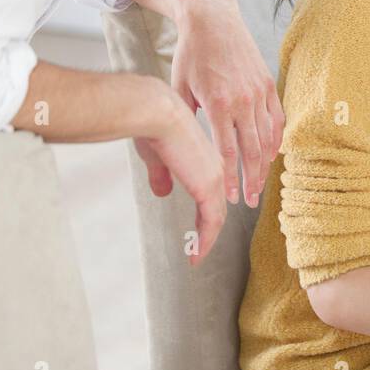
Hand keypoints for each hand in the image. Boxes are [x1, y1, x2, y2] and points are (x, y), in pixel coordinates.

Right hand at [134, 84, 227, 265]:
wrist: (156, 112)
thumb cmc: (152, 127)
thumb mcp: (157, 157)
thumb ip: (162, 175)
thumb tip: (163, 192)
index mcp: (207, 159)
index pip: (211, 192)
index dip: (206, 213)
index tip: (199, 230)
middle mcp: (216, 169)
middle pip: (217, 207)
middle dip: (208, 230)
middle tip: (198, 250)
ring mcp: (215, 178)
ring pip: (216, 217)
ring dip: (206, 240)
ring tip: (195, 257)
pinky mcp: (208, 187)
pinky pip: (211, 221)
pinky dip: (205, 240)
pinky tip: (196, 255)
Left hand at [172, 0, 283, 206]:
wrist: (213, 20)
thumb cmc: (191, 54)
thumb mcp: (180, 87)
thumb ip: (185, 118)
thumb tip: (180, 150)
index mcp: (219, 103)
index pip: (228, 151)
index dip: (230, 178)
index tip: (228, 198)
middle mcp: (244, 100)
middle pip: (252, 151)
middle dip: (251, 180)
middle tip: (249, 201)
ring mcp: (259, 92)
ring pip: (268, 138)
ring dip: (264, 165)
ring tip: (259, 184)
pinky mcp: (269, 84)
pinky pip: (277, 119)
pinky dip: (276, 140)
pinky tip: (271, 155)